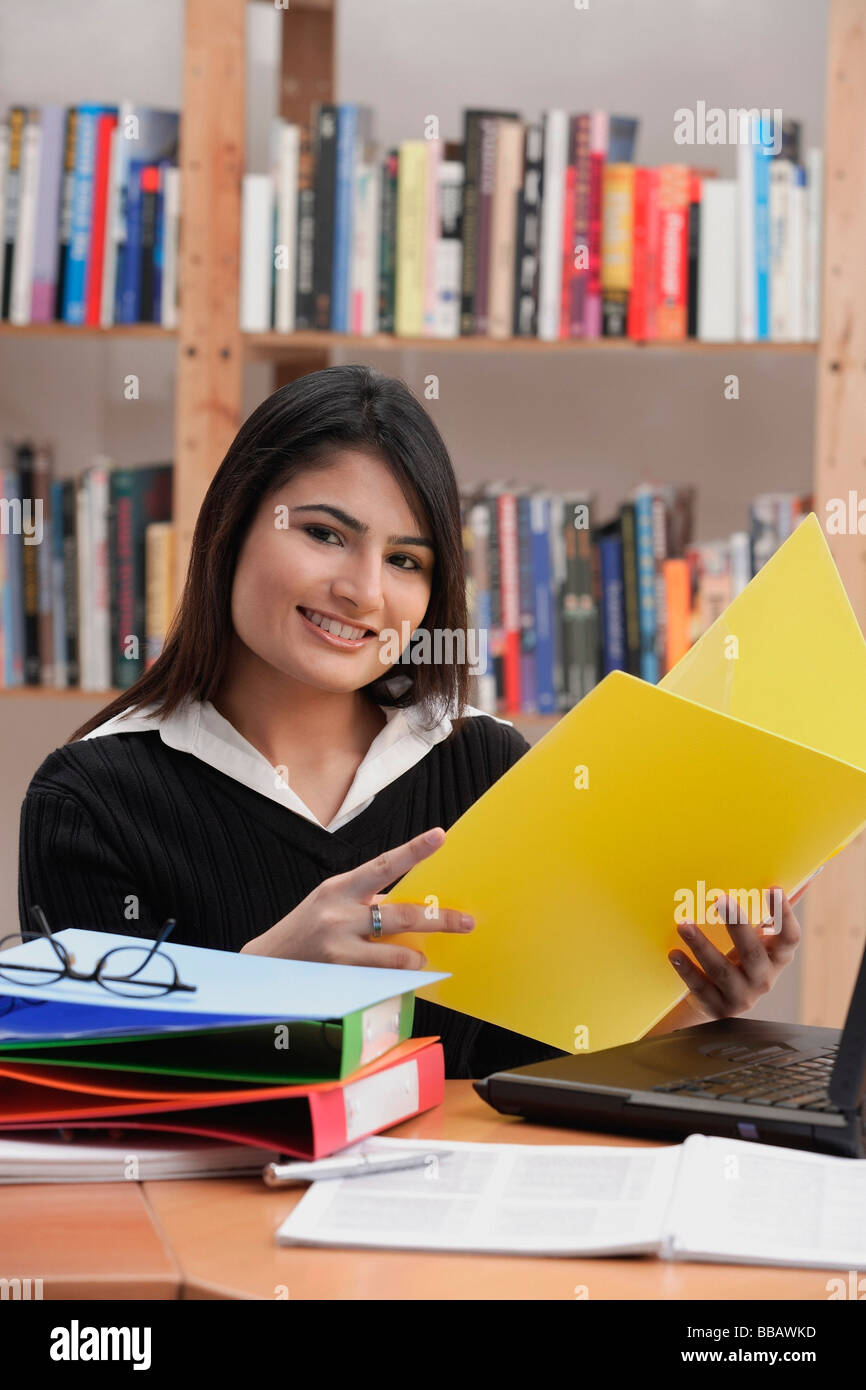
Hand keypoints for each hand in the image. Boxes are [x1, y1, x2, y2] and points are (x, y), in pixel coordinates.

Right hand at [240, 827, 473, 969]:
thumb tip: (410, 909)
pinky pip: (384, 977)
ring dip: (416, 957)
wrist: (266, 965)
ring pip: (399, 954)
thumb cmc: (306, 930)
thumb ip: (365, 902)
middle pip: (403, 915)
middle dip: (441, 919)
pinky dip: (398, 977)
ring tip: (420, 958)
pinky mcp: (341, 976)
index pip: (383, 864)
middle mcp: (340, 914)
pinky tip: (400, 978)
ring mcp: (340, 948)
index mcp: (340, 888)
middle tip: (467, 922)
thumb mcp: (331, 904)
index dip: (413, 850)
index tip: (440, 836)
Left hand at [669, 885, 801, 1021]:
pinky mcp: (718, 1007)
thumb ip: (777, 911)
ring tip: (683, 924)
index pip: (790, 938)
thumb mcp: (761, 939)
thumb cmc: (743, 957)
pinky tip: (674, 954)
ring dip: (702, 945)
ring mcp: (742, 996)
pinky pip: (701, 988)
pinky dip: (687, 970)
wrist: (720, 999)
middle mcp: (764, 979)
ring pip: (721, 971)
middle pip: (752, 953)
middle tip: (720, 898)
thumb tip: (806, 875)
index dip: (785, 915)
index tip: (774, 888)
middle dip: (737, 925)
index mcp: (777, 957)